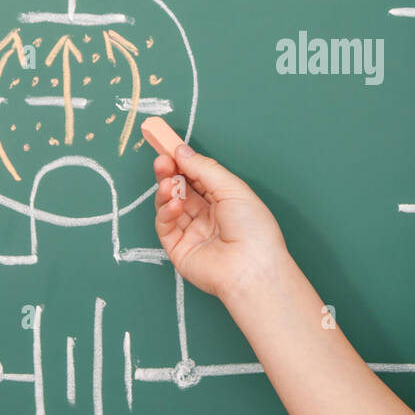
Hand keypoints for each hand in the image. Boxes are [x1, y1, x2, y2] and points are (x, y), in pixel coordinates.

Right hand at [152, 143, 289, 299]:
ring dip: (166, 191)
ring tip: (169, 184)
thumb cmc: (253, 228)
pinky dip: (165, 211)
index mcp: (224, 200)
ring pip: (170, 205)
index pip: (198, 177)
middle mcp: (208, 215)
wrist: (251, 267)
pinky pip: (164, 225)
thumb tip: (181, 150)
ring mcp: (192, 232)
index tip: (169, 147)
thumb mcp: (232, 188)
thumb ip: (204, 168)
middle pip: (181, 189)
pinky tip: (174, 205)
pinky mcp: (178, 248)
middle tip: (161, 161)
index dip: (183, 162)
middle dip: (170, 173)